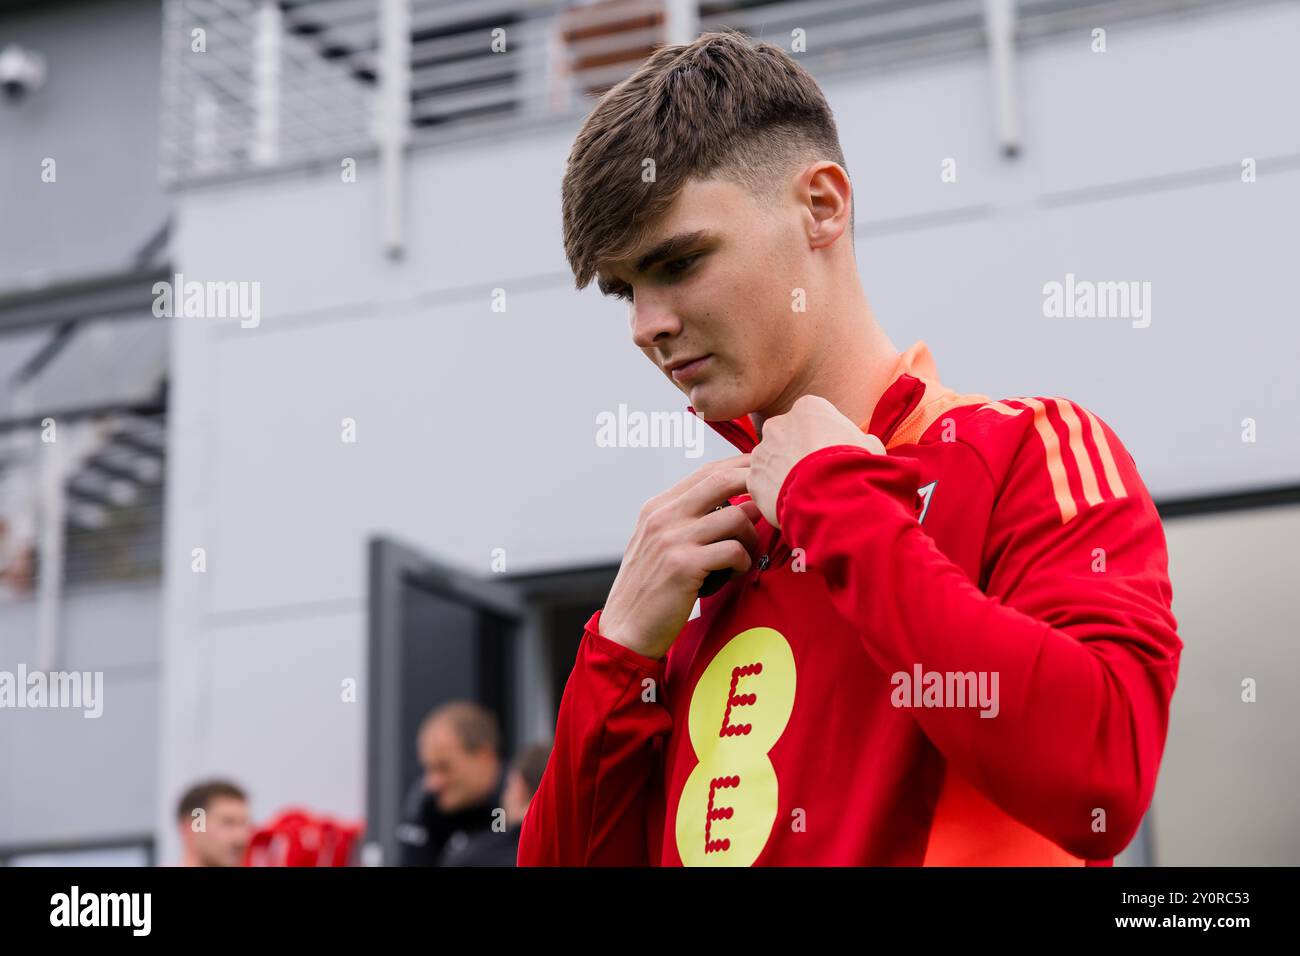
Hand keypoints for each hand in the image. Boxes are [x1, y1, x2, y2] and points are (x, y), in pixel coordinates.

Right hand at [600, 454, 761, 659]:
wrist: (625, 630)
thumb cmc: (651, 590)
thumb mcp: (659, 545)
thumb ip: (688, 521)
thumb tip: (739, 503)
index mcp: (657, 507)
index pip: (706, 472)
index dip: (740, 467)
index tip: (763, 473)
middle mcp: (662, 517)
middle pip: (721, 481)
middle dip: (755, 485)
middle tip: (774, 501)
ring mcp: (672, 539)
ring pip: (735, 517)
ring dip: (752, 536)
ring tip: (745, 556)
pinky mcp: (684, 566)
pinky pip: (734, 551)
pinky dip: (743, 563)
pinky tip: (732, 574)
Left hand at [747, 395, 884, 527]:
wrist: (831, 498)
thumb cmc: (853, 468)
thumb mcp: (870, 448)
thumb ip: (862, 441)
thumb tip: (866, 444)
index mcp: (808, 408)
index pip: (811, 418)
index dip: (823, 439)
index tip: (831, 456)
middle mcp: (778, 424)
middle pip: (786, 437)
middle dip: (796, 453)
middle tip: (815, 476)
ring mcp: (762, 451)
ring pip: (771, 461)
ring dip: (782, 474)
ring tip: (803, 494)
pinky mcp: (753, 478)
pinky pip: (761, 485)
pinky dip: (772, 494)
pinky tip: (789, 505)